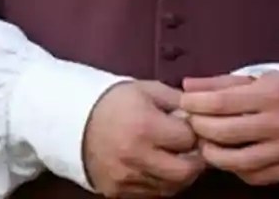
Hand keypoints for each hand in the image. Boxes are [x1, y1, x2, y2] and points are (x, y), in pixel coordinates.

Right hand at [82, 80, 206, 197]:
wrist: (73, 121)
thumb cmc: (116, 102)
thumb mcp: (149, 90)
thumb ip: (180, 100)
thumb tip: (204, 114)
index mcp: (145, 127)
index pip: (189, 139)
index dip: (195, 132)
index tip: (192, 127)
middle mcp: (135, 157)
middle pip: (185, 171)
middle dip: (195, 160)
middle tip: (193, 148)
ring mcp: (126, 178)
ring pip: (171, 187)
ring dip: (180, 174)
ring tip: (176, 156)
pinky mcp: (117, 192)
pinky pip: (152, 194)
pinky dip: (161, 183)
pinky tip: (159, 166)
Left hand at [180, 72, 278, 186]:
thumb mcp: (260, 79)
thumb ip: (222, 83)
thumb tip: (187, 86)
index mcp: (272, 94)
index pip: (221, 102)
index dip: (196, 103)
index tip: (185, 102)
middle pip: (224, 132)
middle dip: (199, 128)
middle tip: (192, 123)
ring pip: (236, 161)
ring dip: (212, 154)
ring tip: (206, 144)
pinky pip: (253, 176)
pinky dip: (235, 169)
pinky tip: (230, 156)